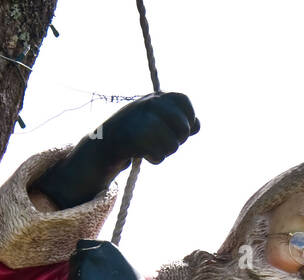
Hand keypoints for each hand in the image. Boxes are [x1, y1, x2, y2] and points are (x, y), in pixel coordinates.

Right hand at [32, 92, 198, 209]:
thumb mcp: (158, 120)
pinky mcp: (135, 138)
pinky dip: (156, 158)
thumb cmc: (136, 131)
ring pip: (173, 145)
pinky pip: (159, 154)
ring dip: (165, 152)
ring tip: (152, 148)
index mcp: (157, 97)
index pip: (184, 102)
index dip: (188, 118)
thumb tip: (197, 126)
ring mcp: (142, 121)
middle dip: (178, 140)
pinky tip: (146, 155)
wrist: (105, 142)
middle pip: (182, 128)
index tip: (182, 129)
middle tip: (166, 141)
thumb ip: (178, 120)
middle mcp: (150, 104)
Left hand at [68, 240, 158, 279]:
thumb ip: (103, 260)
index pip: (83, 244)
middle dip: (79, 268)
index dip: (86, 257)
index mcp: (105, 246)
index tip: (91, 269)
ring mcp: (82, 267)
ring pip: (72, 272)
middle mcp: (91, 252)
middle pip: (75, 256)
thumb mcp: (119, 265)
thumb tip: (90, 266)